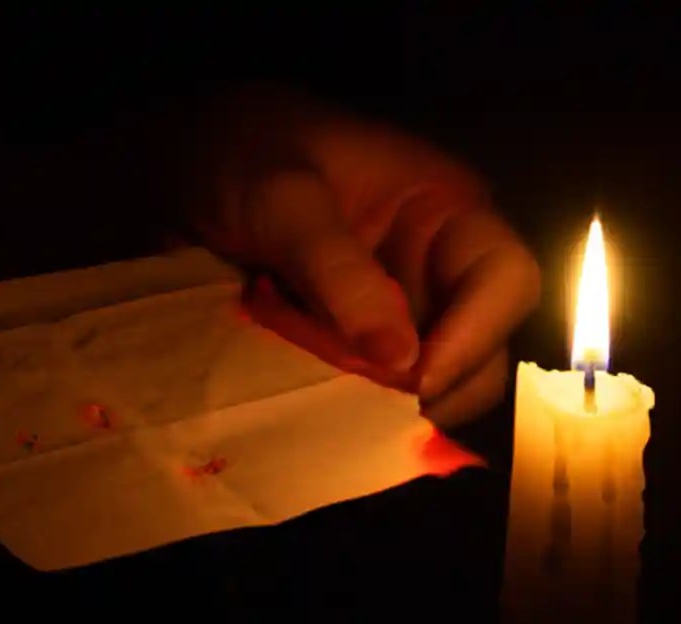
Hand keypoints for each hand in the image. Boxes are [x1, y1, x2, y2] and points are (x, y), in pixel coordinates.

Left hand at [190, 87, 539, 425]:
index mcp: (442, 210)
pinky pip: (371, 390)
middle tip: (369, 411)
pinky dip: (350, 408)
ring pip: (427, 380)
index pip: (505, 278)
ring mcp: (391, 311)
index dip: (477, 334)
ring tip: (337, 412)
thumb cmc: (240, 152)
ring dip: (389, 406)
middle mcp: (432, 266)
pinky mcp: (348, 344)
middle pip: (480, 346)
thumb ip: (336, 268)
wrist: (175, 159)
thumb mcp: (284, 199)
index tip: (415, 378)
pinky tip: (317, 413)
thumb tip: (401, 361)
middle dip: (434, 385)